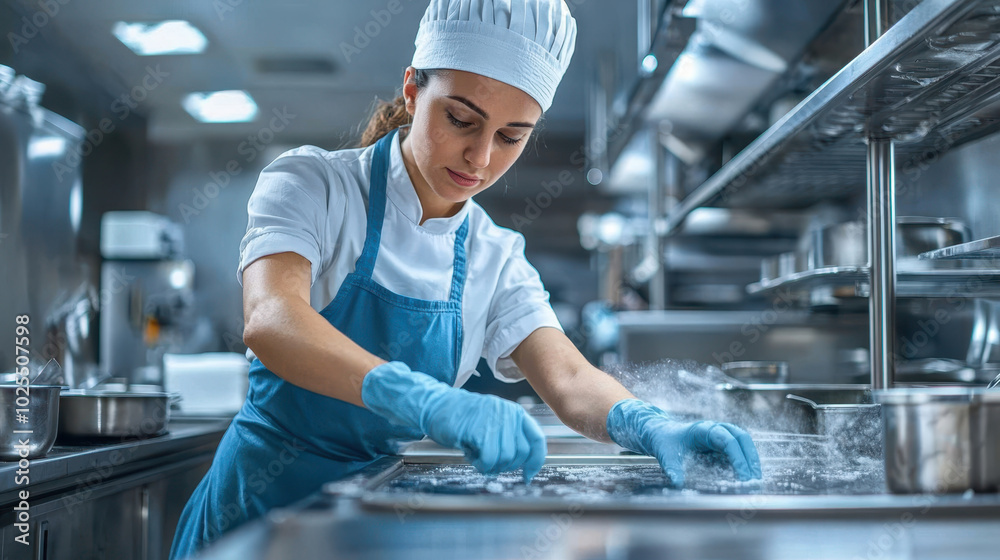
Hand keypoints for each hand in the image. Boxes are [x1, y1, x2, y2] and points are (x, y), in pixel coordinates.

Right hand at [362, 362, 546, 481]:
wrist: (436, 405)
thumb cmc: (464, 416)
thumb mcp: (493, 419)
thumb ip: (510, 434)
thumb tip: (525, 462)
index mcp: (514, 411)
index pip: (537, 439)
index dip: (536, 461)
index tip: (528, 475)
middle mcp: (507, 414)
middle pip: (520, 454)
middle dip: (506, 465)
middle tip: (489, 461)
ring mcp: (494, 421)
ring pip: (504, 458)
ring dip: (490, 464)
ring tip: (478, 455)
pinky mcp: (478, 430)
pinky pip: (488, 459)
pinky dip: (480, 464)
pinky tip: (471, 454)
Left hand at [606, 398, 761, 486]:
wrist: (661, 433)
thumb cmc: (665, 441)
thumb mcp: (665, 454)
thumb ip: (671, 467)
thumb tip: (678, 483)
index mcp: (704, 429)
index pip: (727, 440)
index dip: (738, 458)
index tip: (744, 476)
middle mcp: (717, 429)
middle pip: (742, 438)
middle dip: (751, 459)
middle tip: (755, 480)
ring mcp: (722, 435)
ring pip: (744, 443)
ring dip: (752, 460)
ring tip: (756, 480)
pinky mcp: (722, 444)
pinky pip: (739, 450)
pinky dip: (746, 462)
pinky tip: (749, 477)